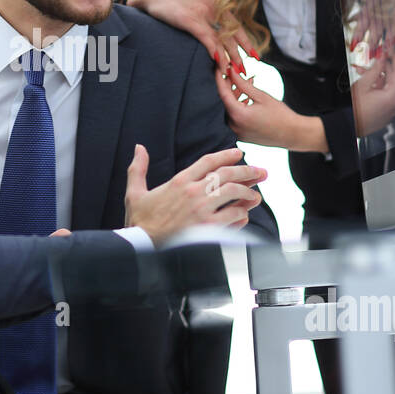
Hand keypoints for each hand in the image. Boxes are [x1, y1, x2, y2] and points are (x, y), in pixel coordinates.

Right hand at [124, 144, 265, 244]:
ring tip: (255, 195)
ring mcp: (201, 210)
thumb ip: (138, 168)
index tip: (238, 153)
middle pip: (227, 174)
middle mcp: (193, 193)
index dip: (226, 155)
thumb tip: (139, 148)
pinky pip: (232, 218)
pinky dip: (241, 216)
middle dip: (247, 171)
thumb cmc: (139, 222)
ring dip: (248, 193)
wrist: (141, 246)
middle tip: (260, 172)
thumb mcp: (134, 192)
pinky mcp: (207, 228)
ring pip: (233, 194)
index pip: (208, 161)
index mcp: (179, 182)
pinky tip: (244, 215)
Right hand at [127, 0, 257, 76]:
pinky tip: (219, 62)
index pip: (236, 26)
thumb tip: (211, 32)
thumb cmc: (170, 2)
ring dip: (229, 58)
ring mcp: (201, 14)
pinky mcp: (190, 20)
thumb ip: (204, 16)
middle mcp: (212, 8)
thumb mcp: (192, 6)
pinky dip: (214, 51)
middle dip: (240, 54)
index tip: (255, 55)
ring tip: (234, 72)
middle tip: (245, 70)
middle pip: (231, 35)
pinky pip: (207, 38)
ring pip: (221, 39)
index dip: (246, 42)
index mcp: (214, 4)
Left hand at [214, 68, 326, 150]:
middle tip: (236, 71)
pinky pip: (236, 117)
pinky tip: (249, 97)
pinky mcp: (241, 135)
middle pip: (226, 101)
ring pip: (231, 109)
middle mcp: (233, 126)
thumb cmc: (280, 114)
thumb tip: (231, 72)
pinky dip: (240, 106)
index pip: (222, 92)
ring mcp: (237, 132)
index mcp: (237, 115)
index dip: (220, 77)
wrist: (293, 134)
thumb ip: (243, 84)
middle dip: (230, 85)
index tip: (219, 66)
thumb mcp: (261, 96)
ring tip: (249, 81)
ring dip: (237, 95)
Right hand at [349, 45, 394, 135]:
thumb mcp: (363, 84)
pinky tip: (366, 83)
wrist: (347, 126)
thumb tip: (382, 58)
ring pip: (387, 88)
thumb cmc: (354, 109)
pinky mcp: (385, 114)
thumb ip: (375, 69)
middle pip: (393, 80)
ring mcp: (391, 110)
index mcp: (393, 96)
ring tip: (363, 71)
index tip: (391, 51)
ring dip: (377, 78)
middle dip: (382, 68)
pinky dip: (378, 89)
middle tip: (375, 58)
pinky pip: (385, 98)